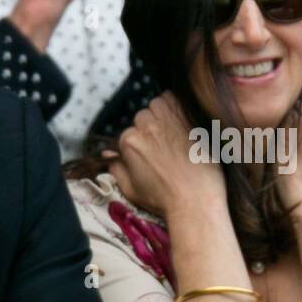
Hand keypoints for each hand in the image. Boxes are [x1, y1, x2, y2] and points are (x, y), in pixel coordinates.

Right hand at [105, 94, 225, 217]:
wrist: (195, 201)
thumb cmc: (163, 199)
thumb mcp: (131, 189)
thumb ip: (116, 169)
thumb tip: (107, 155)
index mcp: (129, 142)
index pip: (129, 132)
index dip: (139, 142)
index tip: (149, 152)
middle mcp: (147, 127)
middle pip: (143, 116)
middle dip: (150, 127)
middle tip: (163, 143)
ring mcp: (169, 120)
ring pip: (159, 104)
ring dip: (163, 113)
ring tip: (173, 130)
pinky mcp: (189, 119)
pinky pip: (178, 100)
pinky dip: (178, 106)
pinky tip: (184, 121)